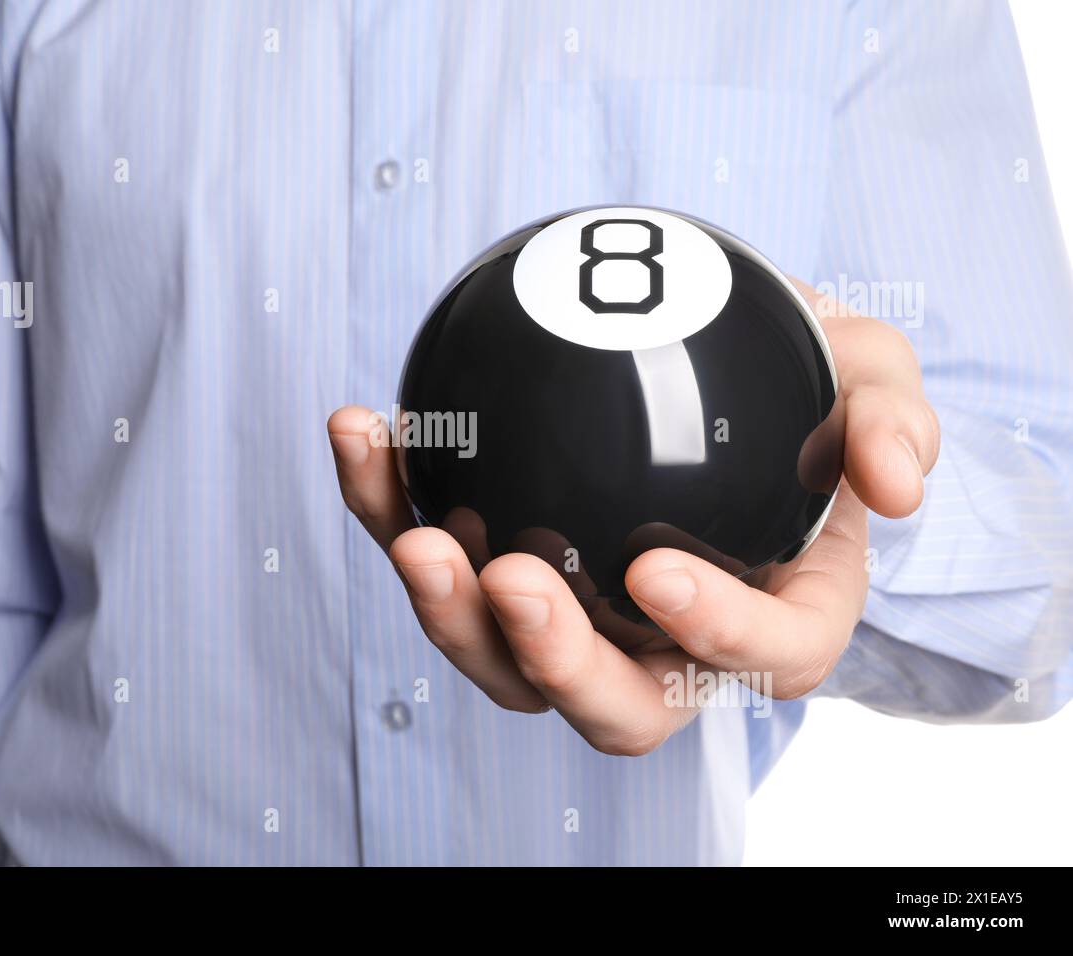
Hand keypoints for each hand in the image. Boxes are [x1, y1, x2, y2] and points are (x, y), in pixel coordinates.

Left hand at [327, 280, 938, 754]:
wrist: (709, 362)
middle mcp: (660, 643)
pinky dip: (388, 502)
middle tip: (507, 574)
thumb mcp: (868, 379)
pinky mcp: (489, 560)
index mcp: (766, 619)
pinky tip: (362, 428)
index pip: (756, 658)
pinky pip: (434, 550)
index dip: (711, 636)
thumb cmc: (800, 391)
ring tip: (409, 527)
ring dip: (443, 605)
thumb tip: (897, 483)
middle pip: (608, 699)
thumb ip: (892, 420)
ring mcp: (569, 615)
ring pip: (500, 656)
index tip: (655, 568)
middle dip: (551, 662)